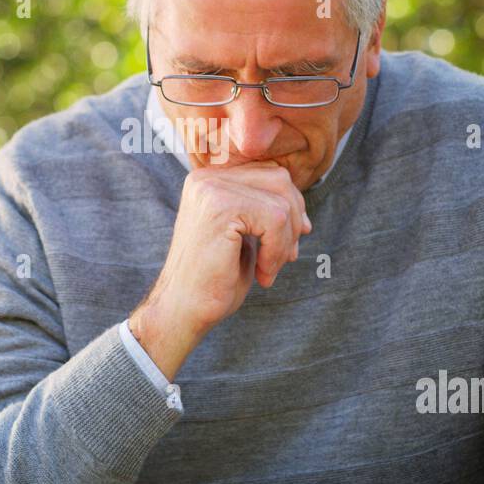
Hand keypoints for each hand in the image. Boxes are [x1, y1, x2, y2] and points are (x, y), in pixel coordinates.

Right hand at [129, 161, 310, 378]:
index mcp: (210, 180)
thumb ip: (262, 210)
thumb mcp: (243, 236)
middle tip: (286, 257)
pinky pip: (275, 218)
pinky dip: (277, 250)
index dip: (289, 206)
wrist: (184, 310)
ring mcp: (211, 189)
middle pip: (278, 179)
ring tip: (270, 268)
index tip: (289, 244)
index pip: (269, 173)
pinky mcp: (220, 206)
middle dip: (293, 221)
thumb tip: (298, 203)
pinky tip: (263, 274)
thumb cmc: (215, 280)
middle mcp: (207, 178)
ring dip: (286, 239)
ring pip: (280, 200)